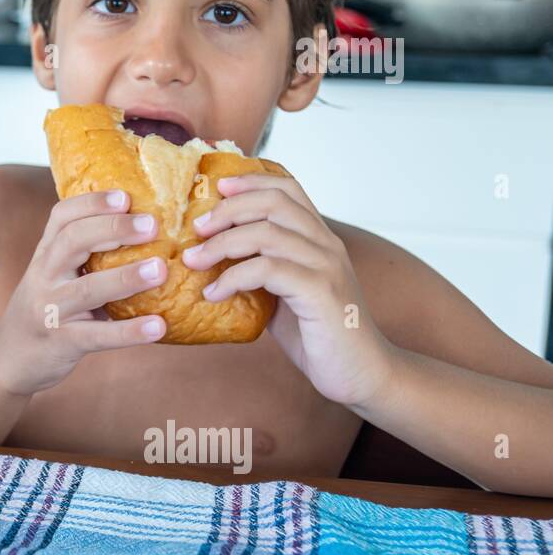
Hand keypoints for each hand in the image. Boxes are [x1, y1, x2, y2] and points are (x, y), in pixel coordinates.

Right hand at [0, 189, 168, 395]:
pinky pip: (97, 336)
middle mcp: (43, 276)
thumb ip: (85, 254)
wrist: (11, 358)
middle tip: (152, 225)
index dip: (92, 203)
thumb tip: (145, 226)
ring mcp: (50, 310)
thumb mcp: (55, 275)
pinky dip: (128, 332)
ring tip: (160, 269)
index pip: (62, 217)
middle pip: (71, 242)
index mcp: (46, 254)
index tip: (125, 196)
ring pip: (86, 289)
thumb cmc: (48, 309)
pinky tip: (158, 326)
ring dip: (125, 278)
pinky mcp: (61, 343)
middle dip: (112, 229)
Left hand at [180, 173, 398, 406]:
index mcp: (318, 239)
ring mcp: (325, 266)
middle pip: (274, 202)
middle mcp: (326, 245)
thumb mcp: (283, 293)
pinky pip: (267, 270)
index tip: (217, 186)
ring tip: (193, 261)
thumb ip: (258, 270)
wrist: (360, 373)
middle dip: (228, 209)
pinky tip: (214, 293)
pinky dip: (232, 278)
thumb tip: (209, 258)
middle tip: (196, 228)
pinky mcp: (320, 292)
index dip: (251, 180)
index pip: (288, 189)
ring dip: (222, 244)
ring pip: (267, 233)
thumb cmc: (317, 334)